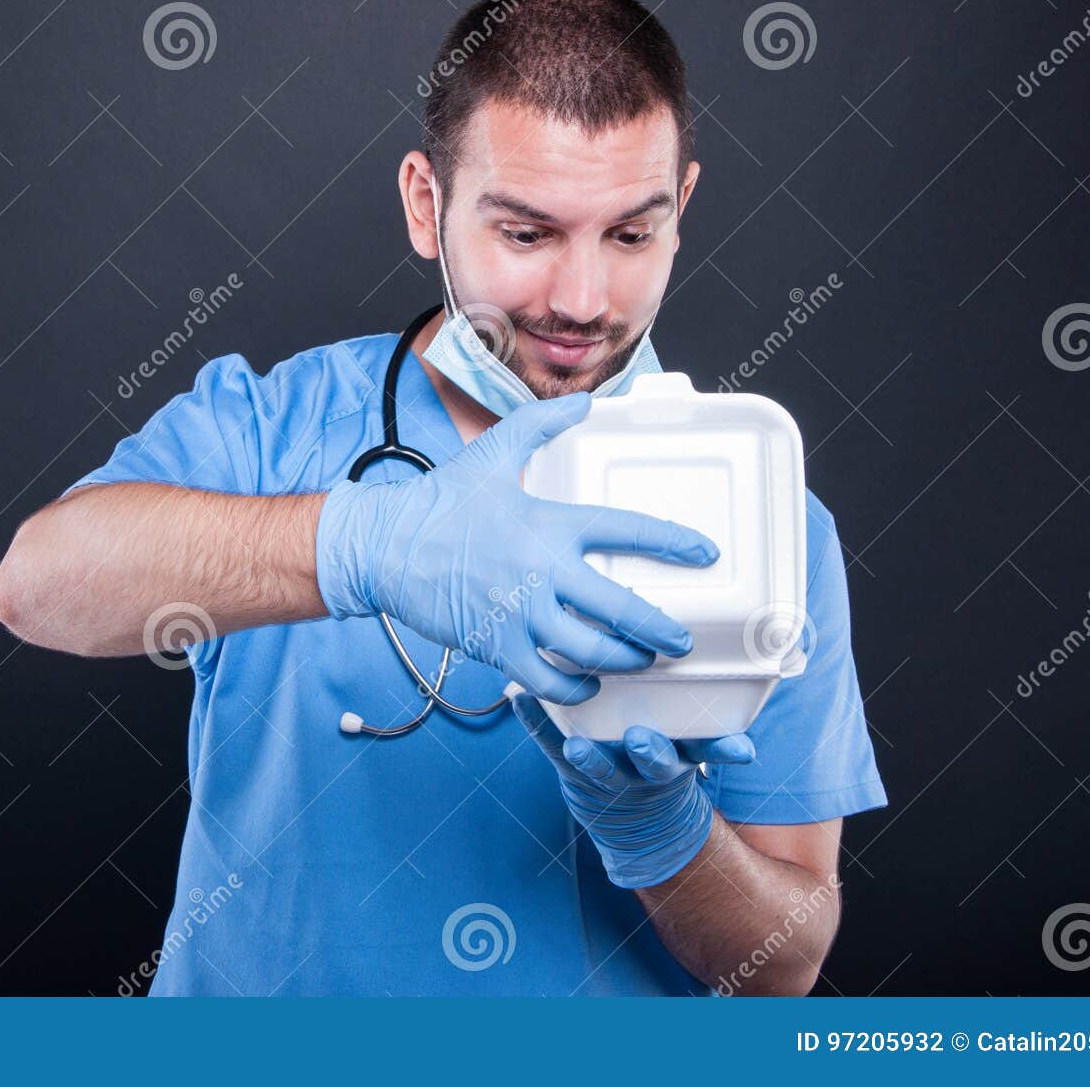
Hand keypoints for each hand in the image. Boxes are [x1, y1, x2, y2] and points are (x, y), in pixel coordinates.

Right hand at [315, 391, 720, 703]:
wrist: (385, 547)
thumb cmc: (439, 501)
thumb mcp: (493, 453)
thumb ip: (542, 424)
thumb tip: (584, 403)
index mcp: (549, 523)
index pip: (627, 530)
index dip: (673, 542)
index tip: (704, 554)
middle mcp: (541, 571)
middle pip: (621, 610)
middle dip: (660, 630)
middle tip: (680, 639)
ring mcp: (519, 614)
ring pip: (591, 652)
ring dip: (625, 661)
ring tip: (640, 661)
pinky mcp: (496, 645)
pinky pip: (549, 678)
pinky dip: (575, 687)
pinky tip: (588, 685)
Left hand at [512, 690, 755, 887]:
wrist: (637, 826)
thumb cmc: (666, 764)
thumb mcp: (698, 753)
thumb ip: (723, 731)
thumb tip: (783, 667)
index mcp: (684, 758)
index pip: (711, 753)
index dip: (726, 752)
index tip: (741, 751)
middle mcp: (649, 770)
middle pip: (655, 764)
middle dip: (651, 753)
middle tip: (643, 740)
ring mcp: (610, 774)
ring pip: (601, 768)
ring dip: (590, 756)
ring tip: (576, 746)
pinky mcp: (572, 771)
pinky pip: (550, 746)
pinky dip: (535, 723)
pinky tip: (518, 698)